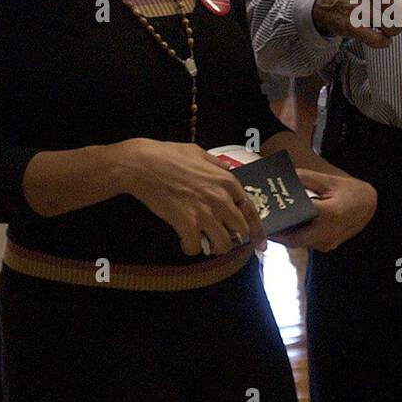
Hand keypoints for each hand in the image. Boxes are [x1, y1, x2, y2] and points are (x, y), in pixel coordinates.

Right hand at [119, 139, 265, 255]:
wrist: (141, 165)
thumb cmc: (168, 155)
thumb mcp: (199, 153)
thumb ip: (217, 165)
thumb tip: (228, 170)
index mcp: (227, 181)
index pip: (251, 210)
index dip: (257, 230)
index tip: (260, 244)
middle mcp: (220, 198)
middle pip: (240, 230)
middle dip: (234, 239)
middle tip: (222, 240)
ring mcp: (204, 212)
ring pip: (222, 244)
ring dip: (214, 247)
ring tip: (205, 243)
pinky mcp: (185, 223)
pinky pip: (195, 247)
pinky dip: (190, 248)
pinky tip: (185, 241)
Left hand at [271, 169, 376, 252]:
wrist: (369, 206)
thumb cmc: (350, 192)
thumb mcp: (329, 181)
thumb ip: (306, 178)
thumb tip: (284, 176)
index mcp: (329, 214)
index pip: (298, 222)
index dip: (279, 224)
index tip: (264, 218)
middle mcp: (328, 233)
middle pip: (294, 240)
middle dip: (277, 234)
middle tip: (262, 224)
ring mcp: (328, 242)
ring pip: (300, 243)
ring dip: (286, 236)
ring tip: (271, 223)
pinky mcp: (328, 245)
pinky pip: (307, 243)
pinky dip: (296, 235)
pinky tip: (288, 225)